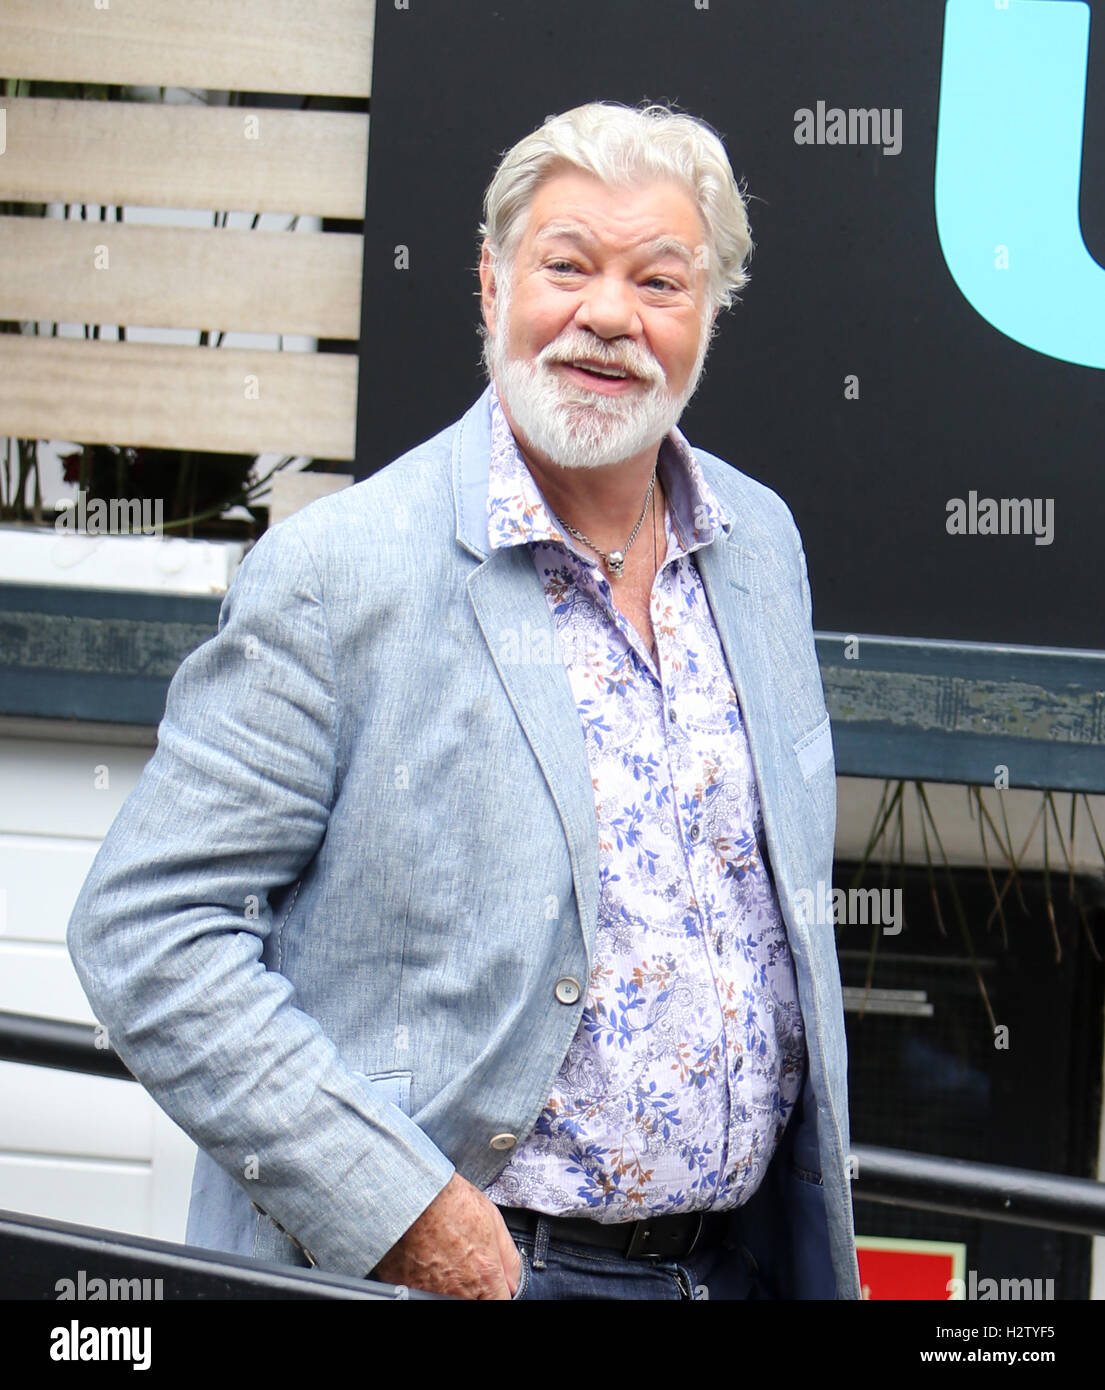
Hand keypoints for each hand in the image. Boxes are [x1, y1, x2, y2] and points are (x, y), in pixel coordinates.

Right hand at [372, 1171, 522, 1299]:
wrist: (413, 1195)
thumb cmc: (451, 1202)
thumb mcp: (494, 1222)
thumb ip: (509, 1260)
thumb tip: (513, 1281)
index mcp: (485, 1278)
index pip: (499, 1303)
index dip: (496, 1292)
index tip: (491, 1283)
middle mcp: (459, 1293)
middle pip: (473, 1301)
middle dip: (473, 1287)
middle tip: (463, 1262)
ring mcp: (431, 1293)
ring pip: (445, 1298)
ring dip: (447, 1284)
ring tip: (442, 1257)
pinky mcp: (406, 1288)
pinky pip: (420, 1292)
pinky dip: (424, 1279)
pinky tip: (425, 1257)